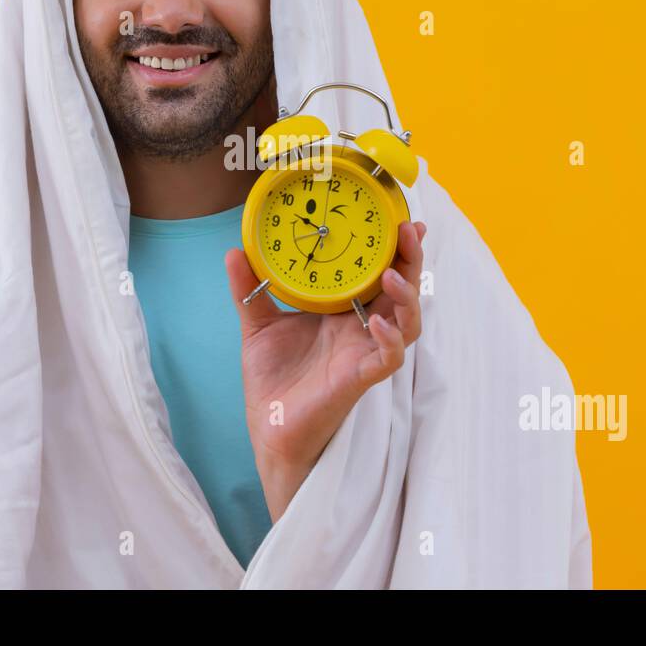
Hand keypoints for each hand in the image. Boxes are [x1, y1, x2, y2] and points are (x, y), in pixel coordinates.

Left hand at [224, 219, 427, 521]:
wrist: (268, 426)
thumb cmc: (272, 378)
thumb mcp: (258, 323)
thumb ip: (250, 288)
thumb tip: (234, 250)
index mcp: (344, 311)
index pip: (379, 273)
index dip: (394, 248)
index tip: (399, 219)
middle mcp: (361, 329)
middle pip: (402, 290)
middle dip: (411, 260)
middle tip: (408, 233)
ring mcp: (365, 353)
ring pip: (407, 321)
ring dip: (406, 295)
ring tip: (392, 273)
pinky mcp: (361, 378)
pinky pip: (388, 357)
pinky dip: (389, 338)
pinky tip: (376, 320)